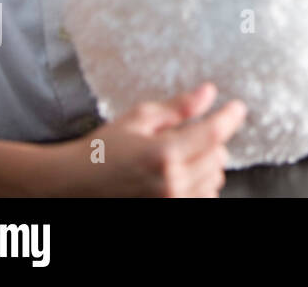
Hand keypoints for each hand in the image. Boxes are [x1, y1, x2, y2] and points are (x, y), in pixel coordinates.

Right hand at [55, 83, 245, 196]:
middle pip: (219, 157)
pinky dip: (199, 186)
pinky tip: (180, 176)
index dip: (230, 117)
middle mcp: (171, 183)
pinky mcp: (168, 214)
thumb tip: (209, 92)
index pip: (214, 134)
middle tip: (192, 134)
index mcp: (163, 153)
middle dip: (212, 142)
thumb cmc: (100, 150)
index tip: (236, 107)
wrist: (70, 186)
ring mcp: (170, 204)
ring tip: (181, 157)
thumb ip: (178, 108)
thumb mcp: (138, 120)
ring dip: (207, 165)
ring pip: (214, 181)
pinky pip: (203, 199)